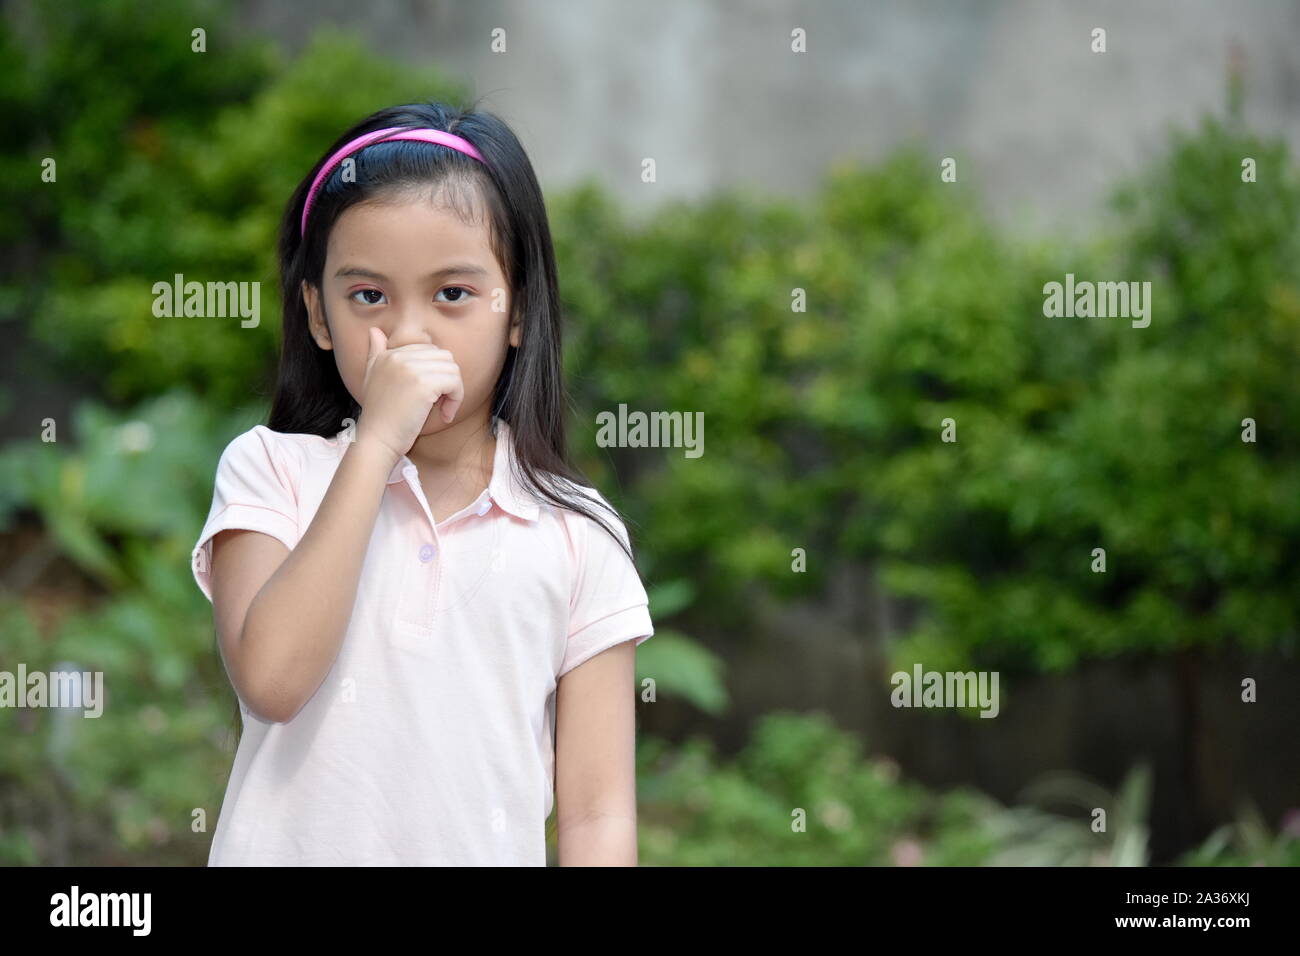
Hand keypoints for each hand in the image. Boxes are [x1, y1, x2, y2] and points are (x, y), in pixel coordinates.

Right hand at [354, 327, 465, 460]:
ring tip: (443, 410)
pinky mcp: (422, 384)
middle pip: (444, 357)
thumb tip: (375, 330)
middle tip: (441, 403)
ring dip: (454, 391)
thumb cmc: (379, 416)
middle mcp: (399, 356)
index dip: (437, 373)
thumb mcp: (371, 379)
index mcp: (389, 354)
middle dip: (448, 380)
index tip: (431, 396)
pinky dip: (456, 400)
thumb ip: (375, 353)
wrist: (376, 440)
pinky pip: (454, 383)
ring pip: (452, 369)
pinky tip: (445, 415)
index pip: (430, 351)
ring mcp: (410, 369)